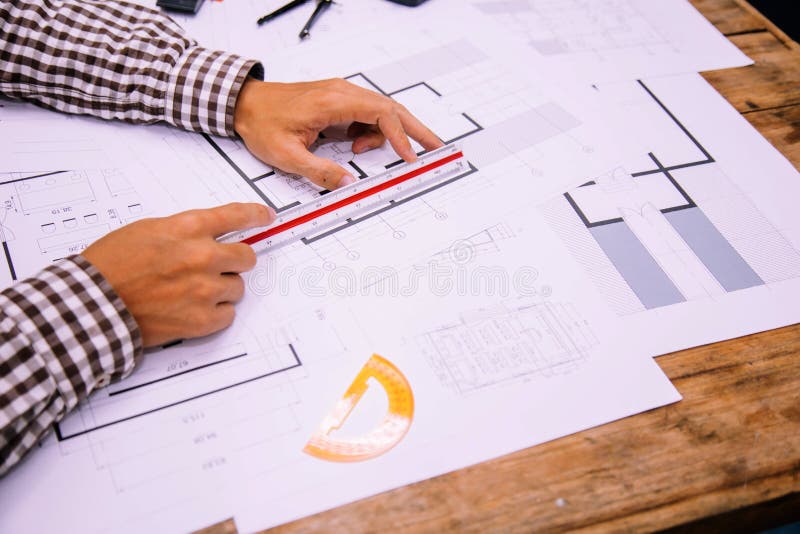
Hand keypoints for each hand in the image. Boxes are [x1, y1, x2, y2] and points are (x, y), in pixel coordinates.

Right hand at [82, 203, 274, 346]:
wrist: (93, 304)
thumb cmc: (113, 264)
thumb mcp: (149, 230)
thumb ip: (186, 231)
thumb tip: (213, 236)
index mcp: (188, 229)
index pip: (236, 215)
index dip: (256, 215)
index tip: (266, 216)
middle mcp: (202, 257)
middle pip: (247, 256)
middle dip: (235, 261)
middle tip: (216, 267)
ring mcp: (204, 290)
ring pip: (237, 287)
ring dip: (221, 289)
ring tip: (191, 292)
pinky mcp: (202, 320)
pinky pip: (228, 314)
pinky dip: (214, 313)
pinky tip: (191, 309)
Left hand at [233, 78, 443, 188]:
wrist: (246, 104)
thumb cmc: (263, 123)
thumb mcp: (286, 154)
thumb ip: (317, 171)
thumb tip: (346, 184)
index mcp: (333, 101)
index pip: (380, 113)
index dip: (399, 137)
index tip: (411, 157)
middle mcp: (342, 93)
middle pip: (390, 108)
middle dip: (416, 129)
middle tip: (438, 146)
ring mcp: (341, 95)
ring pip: (381, 112)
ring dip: (389, 135)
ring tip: (378, 155)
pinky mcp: (338, 102)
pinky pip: (366, 116)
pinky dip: (372, 133)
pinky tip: (358, 147)